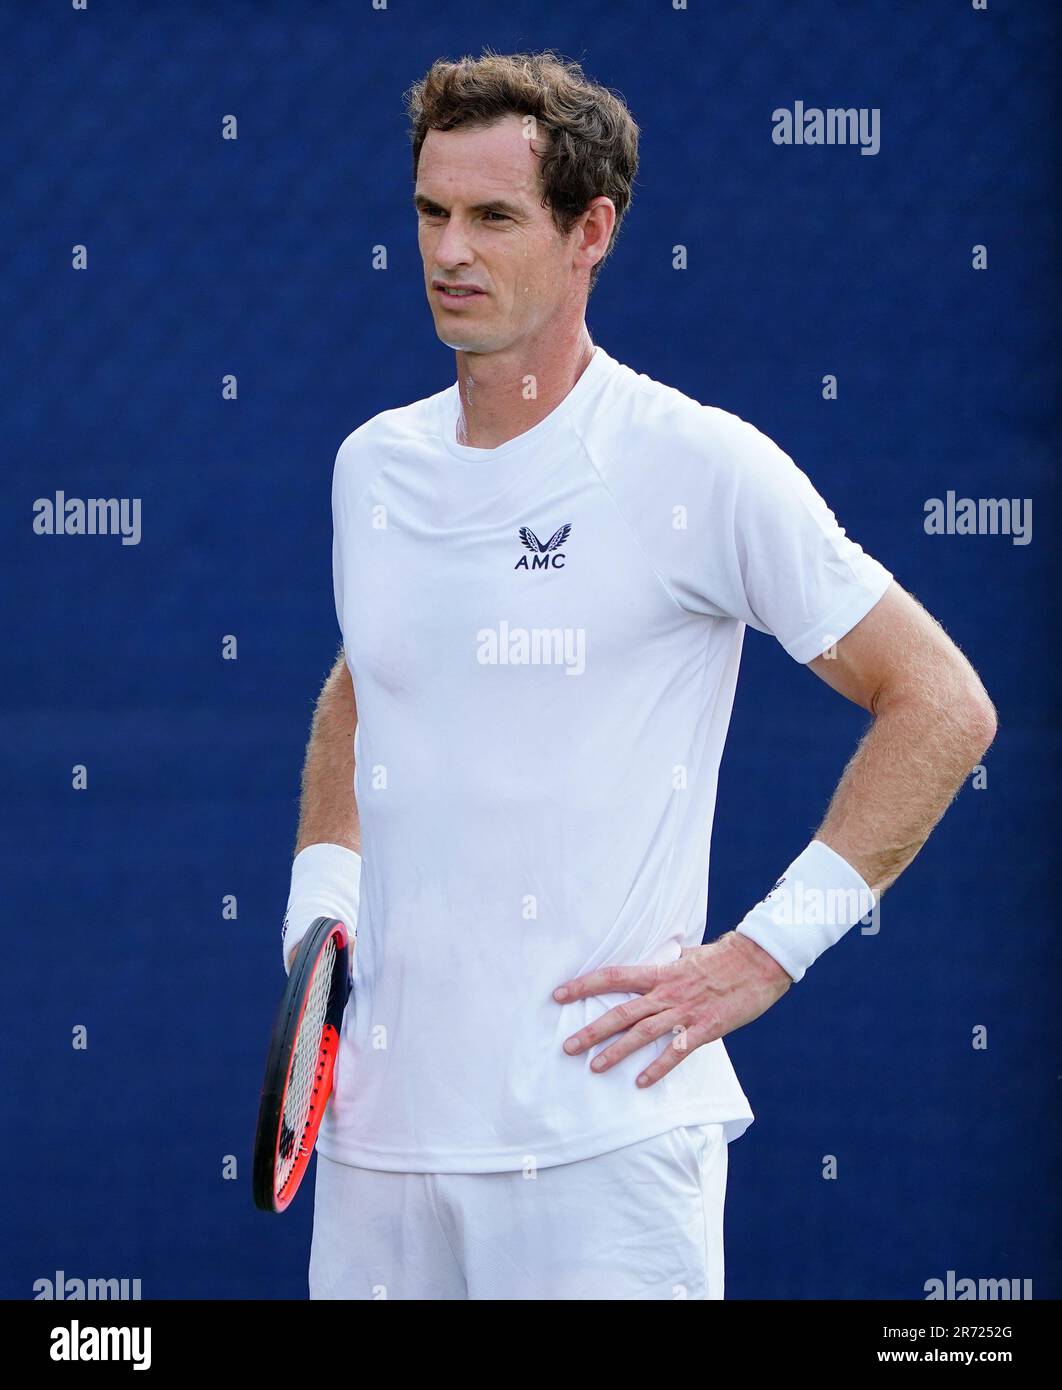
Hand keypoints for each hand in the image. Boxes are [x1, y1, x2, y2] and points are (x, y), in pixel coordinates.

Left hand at [552, 930, 791, 1086]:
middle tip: (567, 1046)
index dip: (584, 985)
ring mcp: (685, 1011)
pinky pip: (677, 1052)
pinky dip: (658, 1068)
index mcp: (660, 972)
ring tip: (593, 1067)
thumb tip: (650, 962)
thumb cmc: (722, 958)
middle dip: (592, 1030)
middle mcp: (667, 992)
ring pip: (643, 1033)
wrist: (758, 962)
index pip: (614, 977)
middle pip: (621, 1012)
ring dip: (616, 1051)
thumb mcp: (686, 955)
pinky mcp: (705, 1029)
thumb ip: (665, 963)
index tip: (559, 994)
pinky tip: (641, 1082)